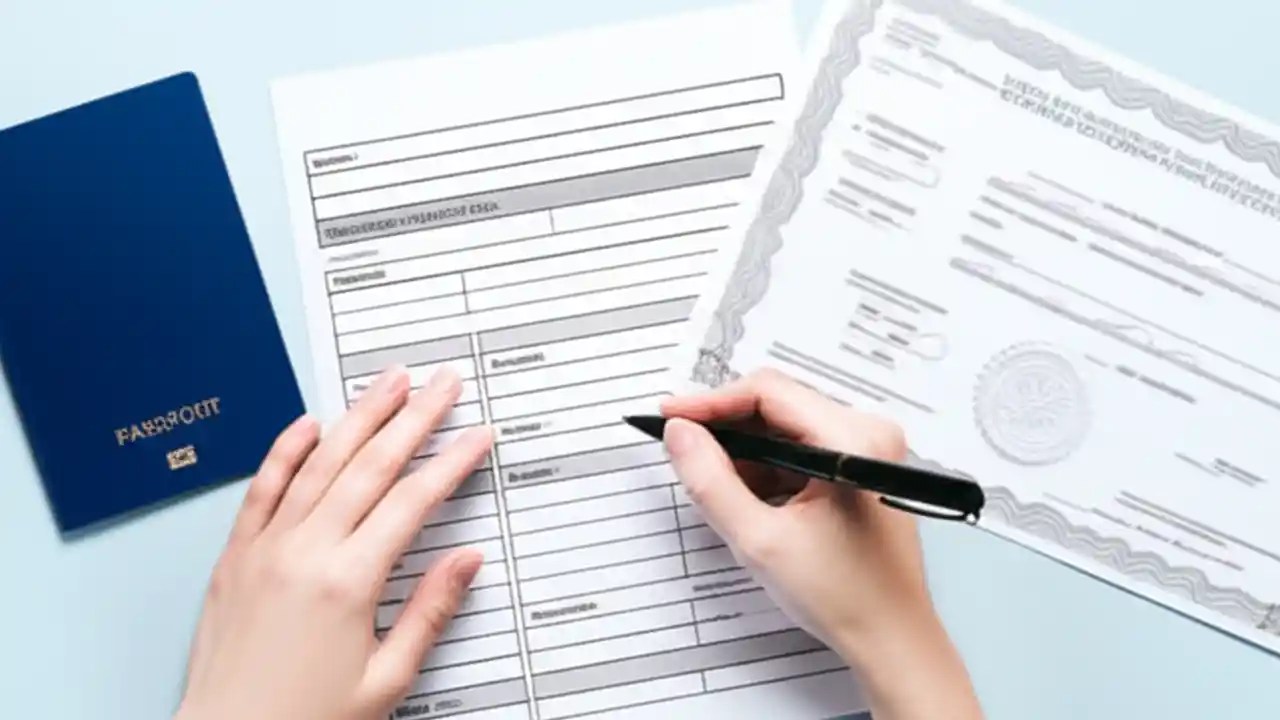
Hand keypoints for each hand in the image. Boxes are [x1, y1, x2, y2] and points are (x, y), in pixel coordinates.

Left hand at [177, 366, 492, 719]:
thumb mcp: (385, 679)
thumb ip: (429, 613)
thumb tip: (466, 563)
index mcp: (349, 583)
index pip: (413, 502)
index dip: (450, 462)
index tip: (476, 436)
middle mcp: (305, 553)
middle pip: (371, 466)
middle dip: (414, 418)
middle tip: (441, 385)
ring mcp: (266, 548)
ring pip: (320, 463)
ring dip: (359, 417)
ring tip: (388, 384)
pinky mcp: (236, 556)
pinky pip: (263, 488)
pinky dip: (286, 450)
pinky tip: (308, 423)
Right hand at [661, 369, 980, 719]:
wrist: (891, 638)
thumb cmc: (848, 597)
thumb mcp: (759, 540)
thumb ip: (711, 482)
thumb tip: (682, 436)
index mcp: (853, 441)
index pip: (768, 392)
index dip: (711, 402)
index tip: (673, 416)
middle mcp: (868, 434)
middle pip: (778, 404)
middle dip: (726, 427)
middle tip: (684, 447)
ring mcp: (867, 450)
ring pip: (786, 427)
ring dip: (746, 451)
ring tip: (717, 485)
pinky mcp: (859, 468)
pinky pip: (801, 448)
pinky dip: (767, 467)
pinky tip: (748, 498)